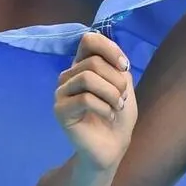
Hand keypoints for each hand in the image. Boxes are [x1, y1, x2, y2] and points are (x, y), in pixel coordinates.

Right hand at [54, 31, 137, 170]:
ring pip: (87, 78)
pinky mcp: (60, 110)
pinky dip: (104, 107)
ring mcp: (62, 92)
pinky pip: (84, 99)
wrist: (113, 146)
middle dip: (116, 80)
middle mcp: (69, 75)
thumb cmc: (118, 115)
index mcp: (84, 65)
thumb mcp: (124, 86)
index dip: (109, 49)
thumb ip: (117, 67)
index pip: (89, 40)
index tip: (125, 67)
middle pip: (94, 62)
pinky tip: (108, 116)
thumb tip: (114, 58)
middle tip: (122, 98)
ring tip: (117, 107)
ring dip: (111, 94)